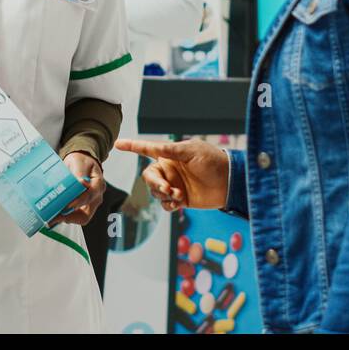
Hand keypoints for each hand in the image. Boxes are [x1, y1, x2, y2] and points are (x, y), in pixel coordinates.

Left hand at [49, 152, 105, 227]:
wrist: (81, 162)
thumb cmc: (81, 162)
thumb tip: (81, 183)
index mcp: (98, 184)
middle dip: (70, 217)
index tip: (67, 205)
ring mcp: (89, 204)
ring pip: (80, 218)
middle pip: (87, 214)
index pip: (90, 196)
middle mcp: (95, 197)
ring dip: (65, 218)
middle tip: (56, 215)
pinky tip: (54, 215)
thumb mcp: (79, 162)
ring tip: (52, 216)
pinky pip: (74, 216)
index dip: (79, 202)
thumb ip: (80, 173)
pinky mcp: (81, 207)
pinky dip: (64, 216)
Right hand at [114, 138, 229, 210]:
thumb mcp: (192, 151)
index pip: (148, 150)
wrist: (230, 182)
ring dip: (164, 195)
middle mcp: (170, 170)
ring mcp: (175, 185)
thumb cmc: (214, 161)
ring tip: (179, 195)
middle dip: (155, 184)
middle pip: (149, 177)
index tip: (118, 144)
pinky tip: (178, 203)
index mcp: (171, 155)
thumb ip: (171, 151)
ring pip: (156, 192)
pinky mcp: (181, 199)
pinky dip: (169, 205)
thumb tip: (154, 146)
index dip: (133, 147)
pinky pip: (166, 204)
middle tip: (168, 188)